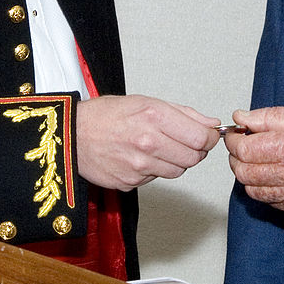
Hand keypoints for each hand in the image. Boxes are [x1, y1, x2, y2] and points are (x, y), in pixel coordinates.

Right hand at [75, 95, 219, 189]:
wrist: (72, 135)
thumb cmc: (106, 114)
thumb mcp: (145, 102)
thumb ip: (184, 114)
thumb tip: (211, 124)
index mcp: (154, 117)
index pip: (201, 138)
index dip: (209, 138)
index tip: (207, 136)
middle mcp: (148, 142)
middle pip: (193, 157)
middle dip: (195, 150)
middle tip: (185, 141)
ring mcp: (139, 165)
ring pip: (178, 171)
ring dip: (176, 161)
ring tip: (159, 147)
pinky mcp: (131, 182)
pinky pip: (157, 178)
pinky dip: (155, 169)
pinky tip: (141, 157)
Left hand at [224, 106, 283, 213]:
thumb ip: (268, 117)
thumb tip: (240, 118)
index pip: (245, 150)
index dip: (233, 141)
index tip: (235, 134)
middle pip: (244, 172)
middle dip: (236, 157)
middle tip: (242, 145)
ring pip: (252, 189)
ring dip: (247, 173)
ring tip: (256, 158)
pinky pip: (267, 200)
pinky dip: (262, 187)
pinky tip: (271, 172)